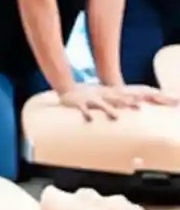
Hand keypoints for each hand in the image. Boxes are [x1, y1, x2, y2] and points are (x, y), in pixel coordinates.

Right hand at [58, 84, 174, 120]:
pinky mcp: (78, 104)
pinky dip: (86, 114)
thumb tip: (126, 107)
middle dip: (126, 102)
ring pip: (101, 104)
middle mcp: (100, 95)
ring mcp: (89, 99)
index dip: (133, 98)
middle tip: (138, 108)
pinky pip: (83, 110)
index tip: (143, 103)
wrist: (67, 90)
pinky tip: (90, 120)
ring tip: (116, 117)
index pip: (122, 95)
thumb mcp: (101, 95)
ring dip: (108, 110)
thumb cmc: (85, 96)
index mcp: (106, 94)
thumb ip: (113, 100)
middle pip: (115, 99)